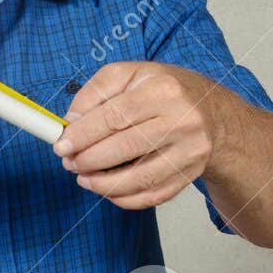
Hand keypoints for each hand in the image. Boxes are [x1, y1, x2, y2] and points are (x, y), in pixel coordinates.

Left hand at [51, 61, 228, 209]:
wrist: (211, 112)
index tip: (61, 145)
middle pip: (127, 147)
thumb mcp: (130, 75)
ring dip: (103, 184)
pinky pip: (153, 195)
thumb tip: (71, 122)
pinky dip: (124, 198)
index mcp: (164, 90)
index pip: (116, 115)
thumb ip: (96, 92)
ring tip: (83, 177)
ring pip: (141, 178)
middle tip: (68, 161)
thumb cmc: (163, 91)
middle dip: (89, 159)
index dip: (84, 134)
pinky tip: (106, 189)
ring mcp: (191, 151)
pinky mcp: (191, 174)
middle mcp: (183, 120)